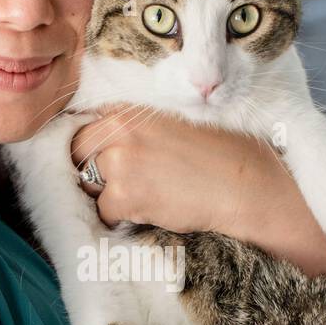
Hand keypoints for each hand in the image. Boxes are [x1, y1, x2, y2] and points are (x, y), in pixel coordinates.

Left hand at [70, 103, 325, 283]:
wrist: (248, 185)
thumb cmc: (225, 152)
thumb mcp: (178, 120)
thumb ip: (140, 125)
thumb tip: (111, 139)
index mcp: (131, 107)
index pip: (86, 123)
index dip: (92, 144)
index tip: (101, 158)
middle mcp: (119, 129)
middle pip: (77, 152)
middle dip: (92, 168)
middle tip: (119, 181)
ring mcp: (120, 162)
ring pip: (90, 184)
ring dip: (108, 194)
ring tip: (144, 196)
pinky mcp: (125, 195)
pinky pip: (105, 212)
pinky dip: (122, 217)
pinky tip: (152, 210)